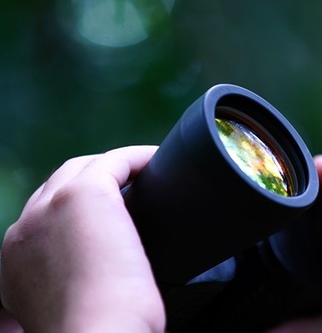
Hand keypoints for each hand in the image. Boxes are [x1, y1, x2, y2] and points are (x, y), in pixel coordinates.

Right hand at [0, 146, 163, 332]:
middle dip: (94, 183)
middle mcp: (23, 232)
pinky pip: (115, 161)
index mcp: (15, 264)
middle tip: (134, 189)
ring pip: (81, 170)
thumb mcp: (71, 310)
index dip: (75, 216)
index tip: (110, 222)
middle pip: (57, 188)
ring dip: (115, 167)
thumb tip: (109, 289)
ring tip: (148, 174)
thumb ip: (74, 291)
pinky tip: (160, 162)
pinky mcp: (84, 194)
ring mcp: (49, 210)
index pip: (42, 223)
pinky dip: (139, 158)